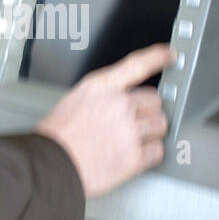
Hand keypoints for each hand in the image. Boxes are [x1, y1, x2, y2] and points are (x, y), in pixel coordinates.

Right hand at [34, 43, 175, 198]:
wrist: (50, 164)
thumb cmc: (57, 136)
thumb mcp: (77, 98)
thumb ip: (103, 94)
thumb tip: (124, 97)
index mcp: (102, 87)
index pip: (137, 64)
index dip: (158, 57)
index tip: (169, 55)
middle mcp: (119, 105)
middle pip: (155, 101)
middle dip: (147, 112)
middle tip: (133, 123)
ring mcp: (128, 131)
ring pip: (160, 126)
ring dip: (151, 133)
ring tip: (131, 141)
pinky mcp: (133, 157)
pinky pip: (157, 151)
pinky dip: (150, 155)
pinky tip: (134, 156)